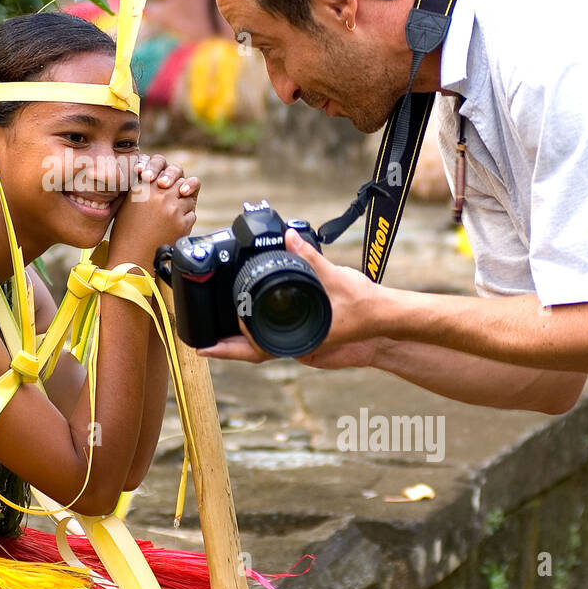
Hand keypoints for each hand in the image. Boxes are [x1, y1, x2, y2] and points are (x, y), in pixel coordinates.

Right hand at [108, 153, 198, 265]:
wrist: (132, 259)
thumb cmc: (126, 234)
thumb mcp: (129, 204)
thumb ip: (144, 188)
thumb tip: (159, 179)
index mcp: (144, 188)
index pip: (163, 169)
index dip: (166, 176)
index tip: (164, 184)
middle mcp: (160, 195)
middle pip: (180, 179)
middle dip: (178, 187)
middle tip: (173, 196)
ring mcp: (174, 209)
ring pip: (189, 196)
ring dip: (184, 202)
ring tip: (173, 212)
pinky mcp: (183, 224)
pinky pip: (192, 214)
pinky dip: (186, 219)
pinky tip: (174, 226)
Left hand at [199, 229, 385, 362]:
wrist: (387, 316)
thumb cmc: (366, 304)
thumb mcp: (336, 277)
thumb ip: (310, 258)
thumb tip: (289, 237)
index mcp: (301, 338)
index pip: (257, 350)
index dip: (229, 350)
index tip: (205, 348)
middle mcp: (298, 343)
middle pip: (254, 352)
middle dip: (227, 349)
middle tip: (200, 343)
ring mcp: (302, 339)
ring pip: (263, 346)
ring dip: (241, 343)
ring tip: (216, 336)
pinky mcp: (307, 332)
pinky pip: (274, 335)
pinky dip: (257, 332)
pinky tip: (248, 323)